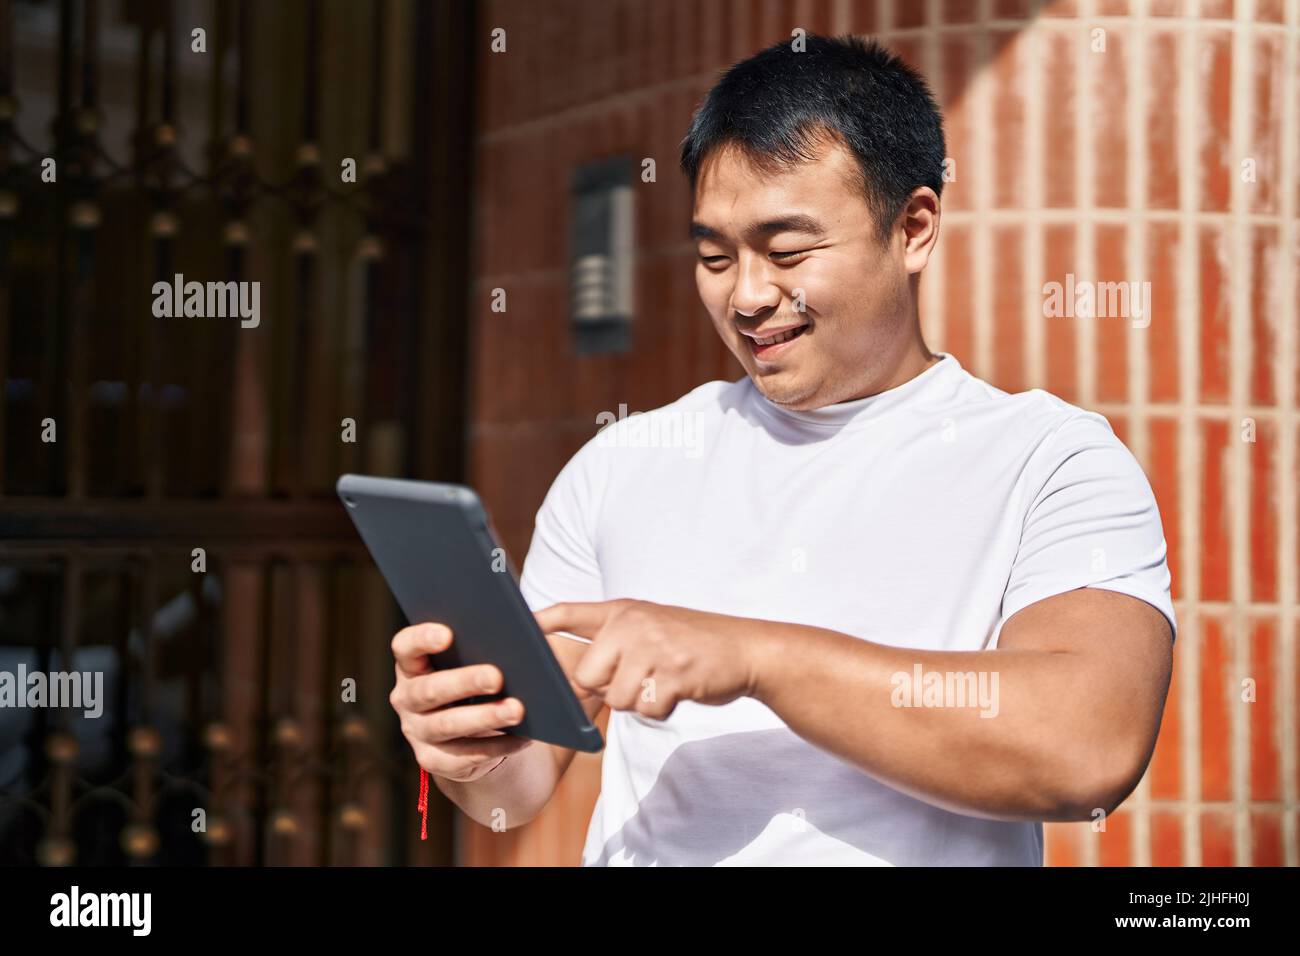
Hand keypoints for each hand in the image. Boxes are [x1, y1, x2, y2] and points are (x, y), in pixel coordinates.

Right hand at [389, 622, 533, 782]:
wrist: (473, 731)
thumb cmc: (478, 679)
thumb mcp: (482, 657)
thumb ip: (502, 637)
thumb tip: (541, 622)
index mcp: (413, 663)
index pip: (405, 647)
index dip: (422, 639)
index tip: (448, 634)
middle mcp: (408, 697)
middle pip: (430, 689)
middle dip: (465, 682)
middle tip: (497, 677)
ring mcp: (416, 731)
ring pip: (447, 725)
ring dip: (484, 717)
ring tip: (517, 710)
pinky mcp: (432, 759)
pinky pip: (464, 756)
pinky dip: (496, 747)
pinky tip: (522, 738)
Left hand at [533, 599, 763, 718]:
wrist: (746, 649)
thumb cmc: (693, 644)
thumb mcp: (652, 626)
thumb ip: (616, 641)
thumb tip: (579, 676)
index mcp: (624, 611)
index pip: (571, 612)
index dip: (542, 622)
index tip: (519, 628)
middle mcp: (633, 624)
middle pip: (586, 676)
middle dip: (609, 688)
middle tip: (642, 677)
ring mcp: (654, 647)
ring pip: (616, 698)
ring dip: (639, 701)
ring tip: (664, 680)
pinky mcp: (673, 674)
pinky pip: (646, 710)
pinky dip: (661, 709)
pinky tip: (680, 689)